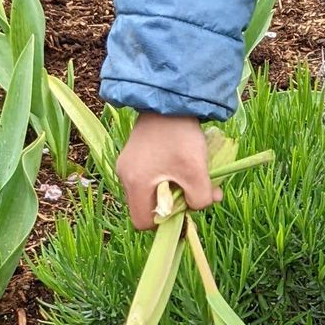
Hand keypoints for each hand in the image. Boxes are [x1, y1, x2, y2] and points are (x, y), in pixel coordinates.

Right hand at [116, 113, 218, 229]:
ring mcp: (129, 164)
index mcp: (135, 184)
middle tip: (199, 193)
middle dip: (176, 205)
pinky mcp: (137, 153)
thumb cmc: (180, 137)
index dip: (165, 224)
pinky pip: (152, 176)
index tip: (186, 212)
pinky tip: (187, 164)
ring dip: (177, 189)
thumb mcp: (196, 172)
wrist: (169, 99)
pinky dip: (171, 176)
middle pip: (149, 207)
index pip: (143, 222)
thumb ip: (199, 199)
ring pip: (153, 191)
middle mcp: (125, 176)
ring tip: (198, 177)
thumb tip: (198, 207)